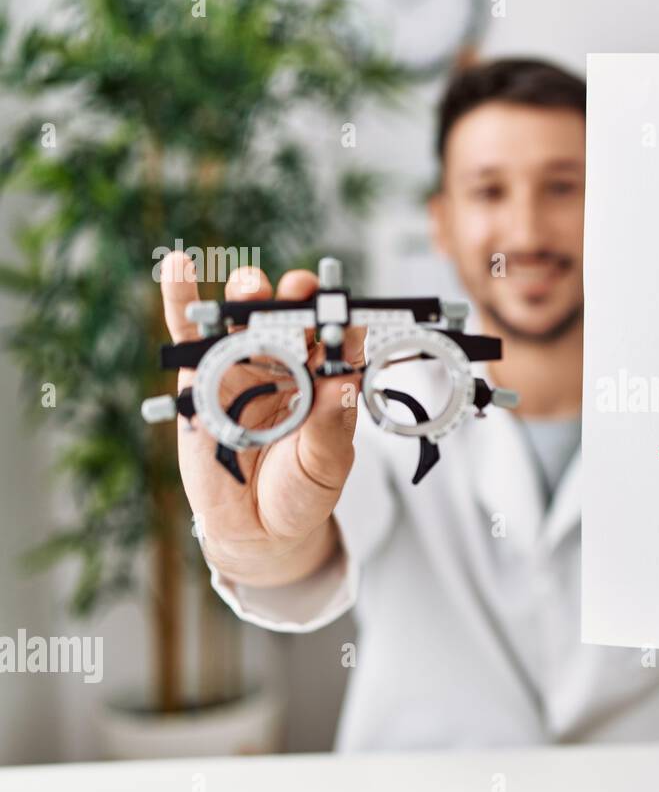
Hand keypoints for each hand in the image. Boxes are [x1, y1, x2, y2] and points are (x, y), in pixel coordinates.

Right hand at [159, 252, 364, 585]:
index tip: (345, 314)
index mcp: (329, 379)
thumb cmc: (299, 492)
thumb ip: (331, 425)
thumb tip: (344, 384)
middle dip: (299, 299)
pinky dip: (182, 297)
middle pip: (295, 319)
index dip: (343, 324)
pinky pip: (190, 332)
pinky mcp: (202, 375)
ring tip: (251, 286)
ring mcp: (245, 365)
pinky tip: (179, 265)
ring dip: (249, 293)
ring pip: (246, 318)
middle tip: (302, 289)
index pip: (340, 341)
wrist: (255, 527)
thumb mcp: (324, 464)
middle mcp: (290, 364)